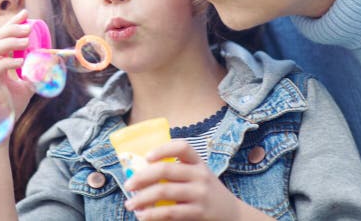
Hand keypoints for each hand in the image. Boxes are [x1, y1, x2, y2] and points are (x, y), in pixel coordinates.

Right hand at [0, 9, 35, 117]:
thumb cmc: (8, 108)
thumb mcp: (27, 87)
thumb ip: (36, 74)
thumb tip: (53, 61)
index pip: (0, 37)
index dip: (11, 24)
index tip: (25, 14)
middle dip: (10, 29)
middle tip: (28, 27)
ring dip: (7, 42)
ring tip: (25, 41)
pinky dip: (7, 62)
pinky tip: (21, 61)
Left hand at [123, 140, 251, 220]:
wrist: (234, 215)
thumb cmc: (207, 193)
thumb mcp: (199, 176)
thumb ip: (178, 172)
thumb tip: (140, 173)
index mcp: (198, 163)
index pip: (182, 147)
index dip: (162, 149)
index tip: (146, 157)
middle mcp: (200, 175)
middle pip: (166, 169)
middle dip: (142, 176)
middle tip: (127, 185)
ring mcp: (200, 194)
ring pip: (164, 191)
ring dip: (142, 198)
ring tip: (130, 204)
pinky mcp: (198, 213)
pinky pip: (170, 213)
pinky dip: (153, 215)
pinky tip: (143, 216)